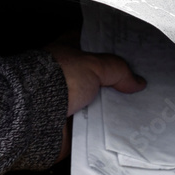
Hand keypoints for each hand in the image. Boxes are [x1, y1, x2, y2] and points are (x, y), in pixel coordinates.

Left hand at [45, 43, 145, 162]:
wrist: (34, 115)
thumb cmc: (55, 81)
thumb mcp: (93, 65)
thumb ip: (117, 69)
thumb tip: (136, 80)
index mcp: (67, 52)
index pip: (94, 46)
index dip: (113, 50)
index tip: (133, 55)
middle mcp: (67, 76)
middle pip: (100, 77)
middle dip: (118, 83)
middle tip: (140, 85)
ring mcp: (68, 101)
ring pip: (99, 103)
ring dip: (113, 108)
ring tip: (139, 108)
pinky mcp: (70, 125)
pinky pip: (94, 127)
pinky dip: (106, 129)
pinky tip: (124, 127)